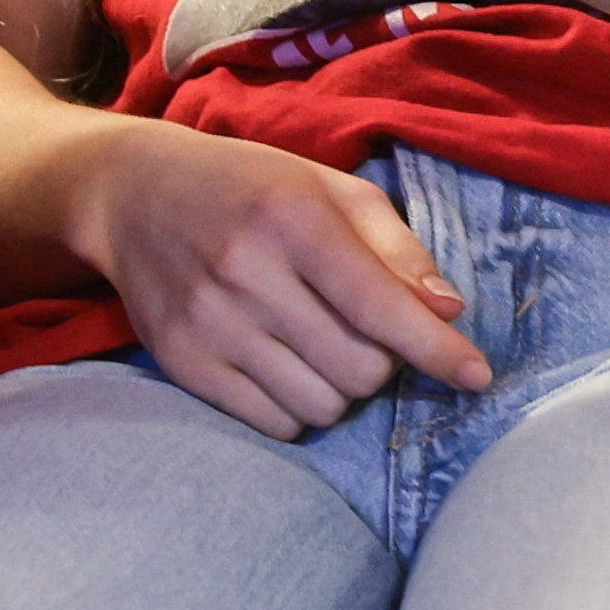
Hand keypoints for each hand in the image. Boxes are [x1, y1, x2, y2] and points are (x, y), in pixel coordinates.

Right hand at [69, 123, 490, 437]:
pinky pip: (275, 423)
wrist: (132, 193)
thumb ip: (396, 248)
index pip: (381, 306)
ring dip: (343, 390)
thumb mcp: (329, 189)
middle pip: (360, 369)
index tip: (477, 376)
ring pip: (321, 405)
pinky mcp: (182, 362)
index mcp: (292, 219)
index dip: (438, 350)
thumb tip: (449, 311)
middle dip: (384, 363)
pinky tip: (288, 367)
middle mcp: (247, 272)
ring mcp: (209, 323)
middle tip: (368, 333)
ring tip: (323, 348)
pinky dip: (299, 408)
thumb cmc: (250, 186)